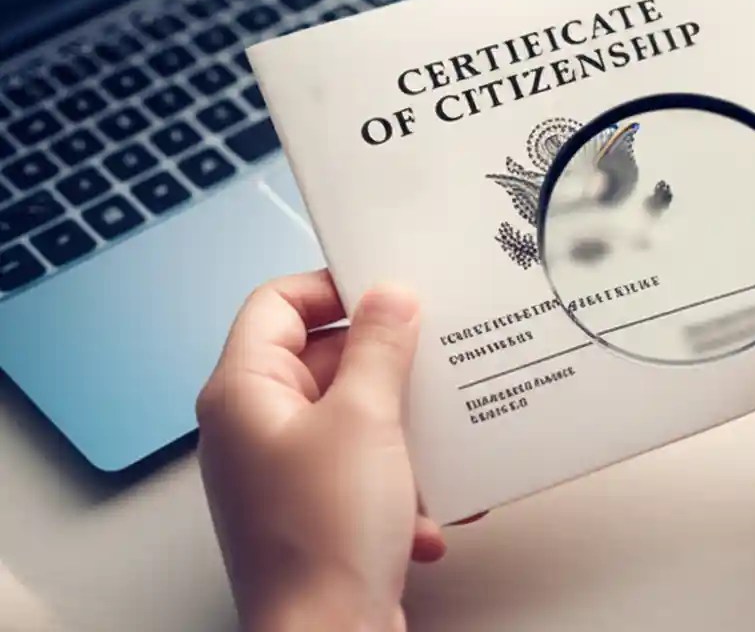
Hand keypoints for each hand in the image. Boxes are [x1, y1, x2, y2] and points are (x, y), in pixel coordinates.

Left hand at [197, 271, 444, 631]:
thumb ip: (379, 347)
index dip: (332, 288)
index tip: (387, 288)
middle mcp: (254, 428)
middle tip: (432, 353)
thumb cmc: (324, 537)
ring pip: (351, 416)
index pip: (277, 303)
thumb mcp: (366, 418)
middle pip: (321, 359)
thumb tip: (390, 297)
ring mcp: (283, 472)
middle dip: (384, 364)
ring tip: (439, 435)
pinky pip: (363, 469)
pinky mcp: (314, 510)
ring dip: (402, 427)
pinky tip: (426, 508)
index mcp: (244, 392)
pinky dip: (400, 481)